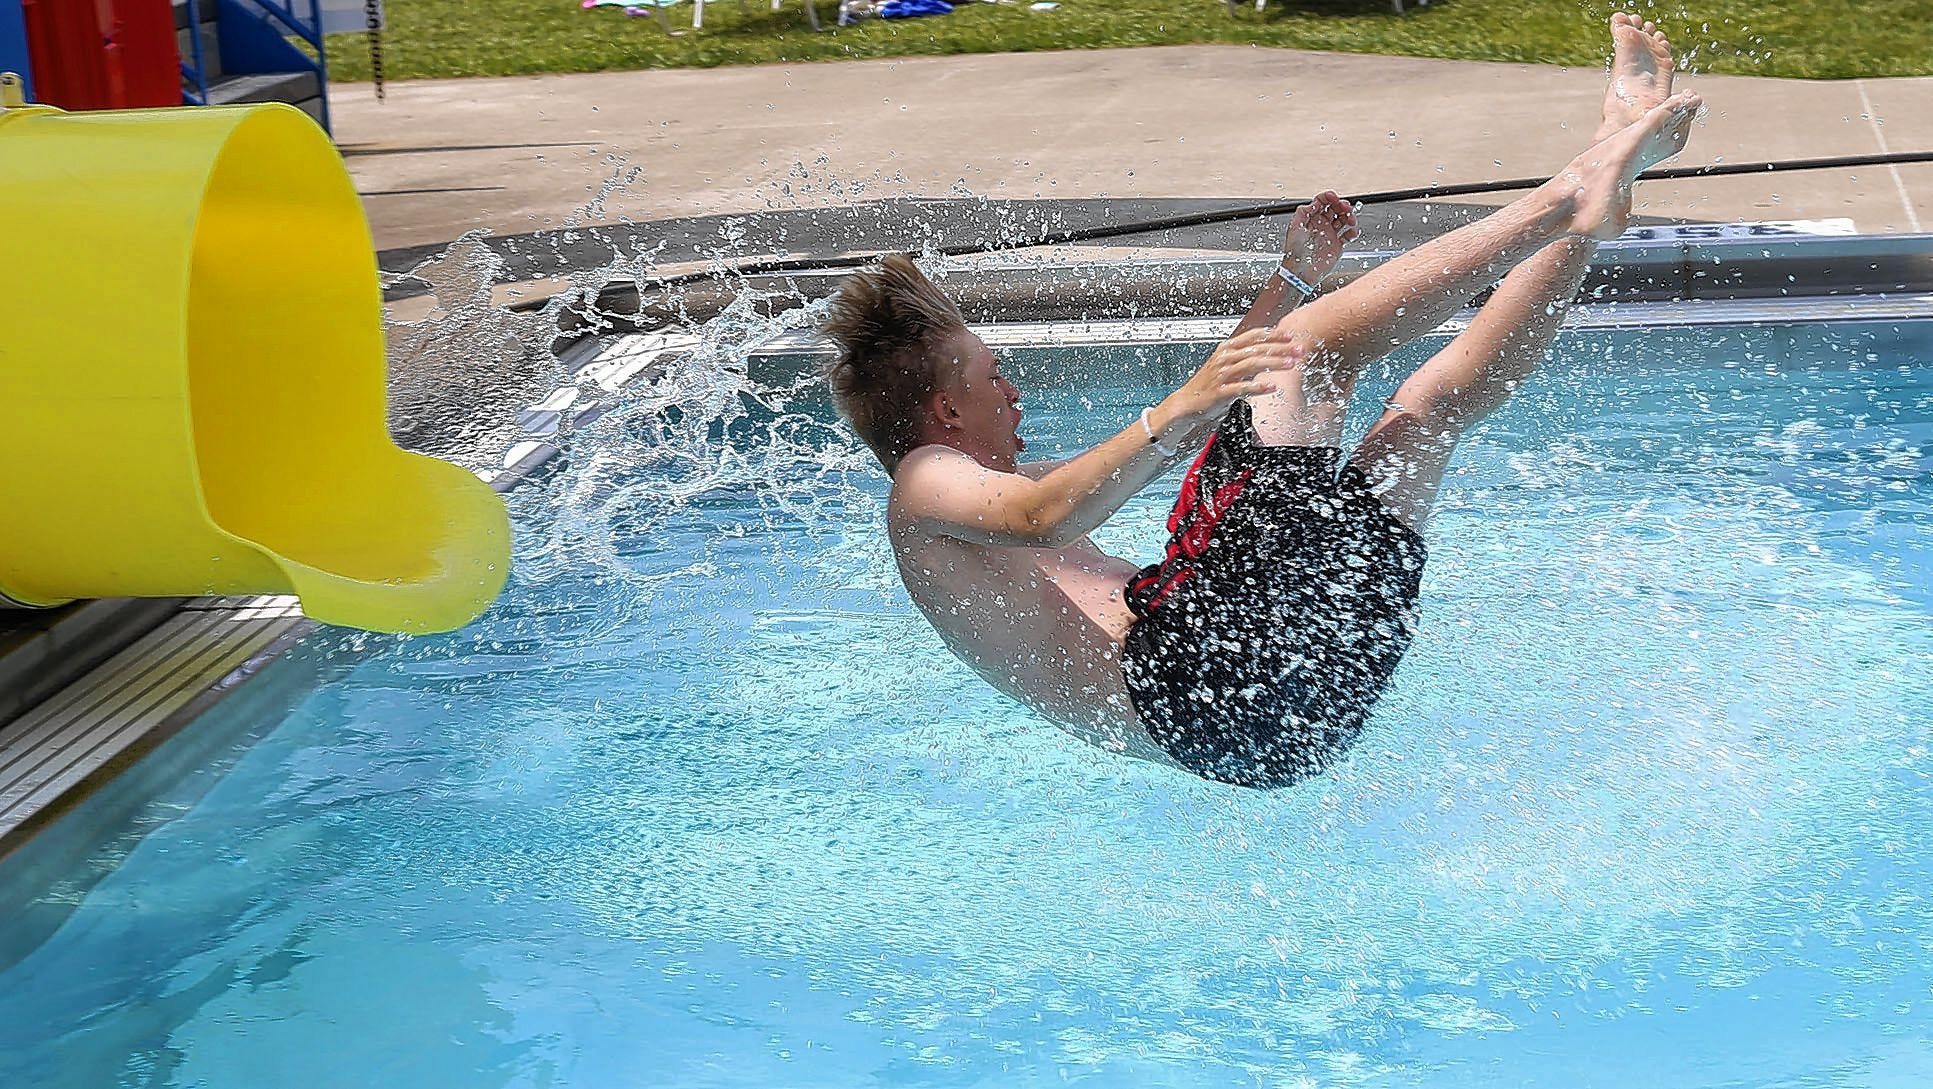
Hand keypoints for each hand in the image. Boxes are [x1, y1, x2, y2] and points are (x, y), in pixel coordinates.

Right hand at [1159, 327, 1304, 430]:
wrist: (1186, 403)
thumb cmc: (1208, 385)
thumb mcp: (1226, 366)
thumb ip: (1244, 358)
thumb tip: (1267, 352)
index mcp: (1226, 349)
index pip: (1253, 336)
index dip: (1274, 334)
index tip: (1291, 335)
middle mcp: (1224, 358)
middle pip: (1257, 348)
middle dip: (1281, 348)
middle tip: (1299, 350)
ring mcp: (1221, 374)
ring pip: (1252, 364)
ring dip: (1273, 363)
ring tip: (1291, 364)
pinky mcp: (1220, 391)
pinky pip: (1242, 387)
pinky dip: (1258, 386)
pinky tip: (1272, 386)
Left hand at [1282, 190, 1359, 284]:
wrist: (1300, 272)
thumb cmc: (1294, 252)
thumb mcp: (1294, 227)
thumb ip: (1303, 212)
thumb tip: (1314, 203)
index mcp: (1311, 219)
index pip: (1322, 202)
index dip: (1328, 197)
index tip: (1334, 197)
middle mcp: (1321, 225)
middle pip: (1335, 208)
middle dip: (1342, 205)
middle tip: (1345, 207)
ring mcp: (1330, 234)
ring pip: (1343, 219)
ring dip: (1349, 216)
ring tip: (1351, 221)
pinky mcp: (1337, 245)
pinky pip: (1348, 235)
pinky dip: (1352, 232)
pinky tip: (1351, 233)